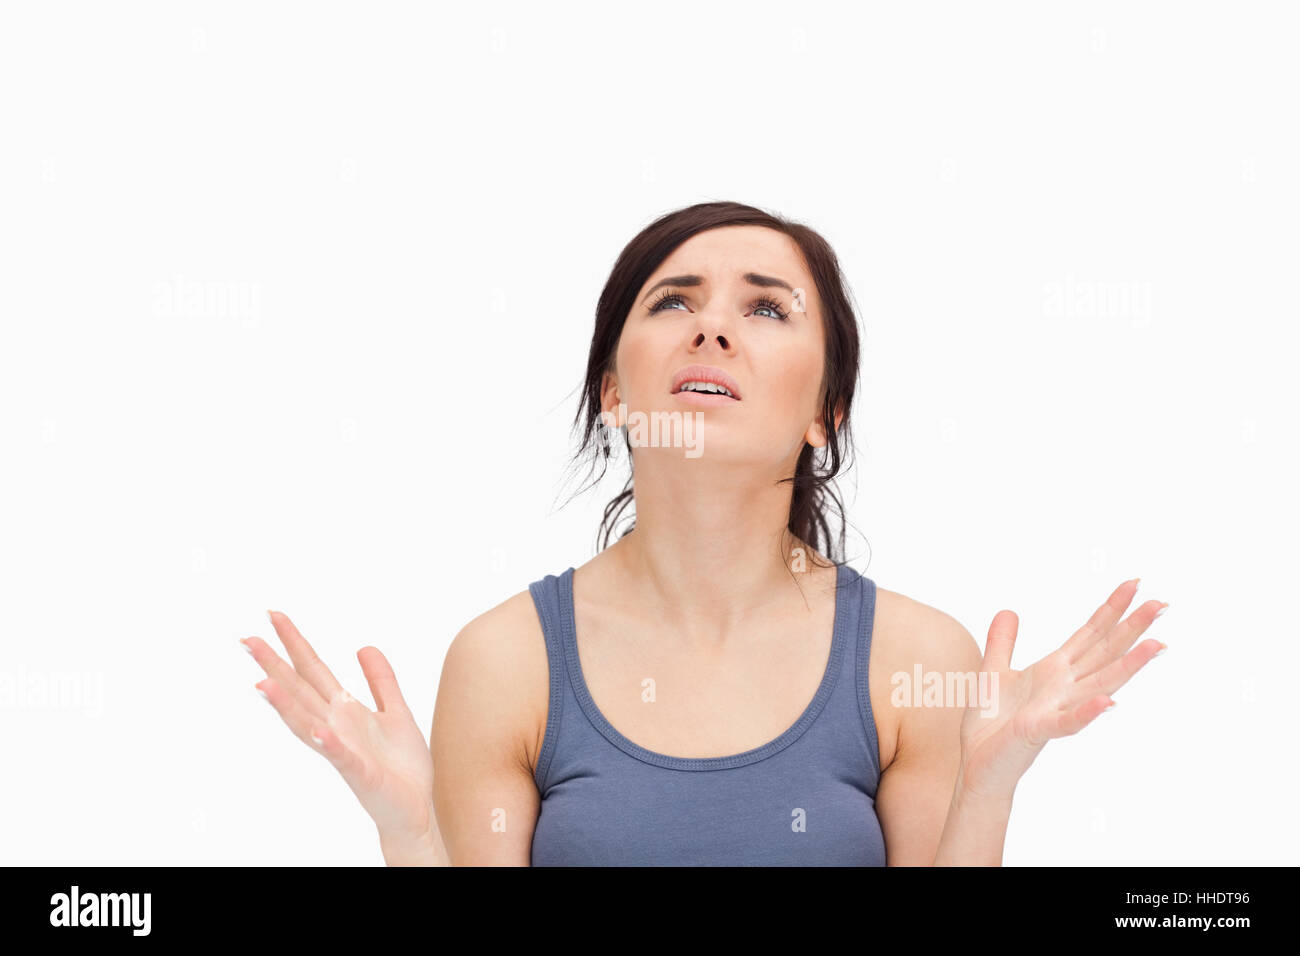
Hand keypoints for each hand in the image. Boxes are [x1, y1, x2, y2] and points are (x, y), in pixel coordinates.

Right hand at [242, 610, 446, 858]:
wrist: (415, 807)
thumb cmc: (402, 766)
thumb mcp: (395, 711)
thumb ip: (381, 681)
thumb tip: (364, 646)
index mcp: (345, 711)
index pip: (313, 671)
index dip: (295, 643)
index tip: (274, 615)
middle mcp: (336, 727)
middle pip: (300, 691)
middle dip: (274, 666)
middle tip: (246, 639)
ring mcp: (344, 750)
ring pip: (308, 723)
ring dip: (286, 705)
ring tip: (262, 683)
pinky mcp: (361, 773)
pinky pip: (342, 756)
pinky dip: (330, 744)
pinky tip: (319, 731)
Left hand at [955, 579, 1166, 801]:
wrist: (976, 765)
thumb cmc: (990, 726)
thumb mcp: (993, 672)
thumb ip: (1002, 642)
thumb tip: (1008, 610)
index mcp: (1054, 672)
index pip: (1090, 635)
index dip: (1111, 610)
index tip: (1134, 584)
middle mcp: (1063, 688)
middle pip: (1104, 652)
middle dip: (1131, 628)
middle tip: (1161, 603)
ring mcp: (1056, 710)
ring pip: (1099, 684)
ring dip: (1128, 666)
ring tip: (1157, 644)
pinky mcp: (1038, 731)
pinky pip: (1067, 722)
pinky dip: (1088, 713)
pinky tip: (1108, 703)